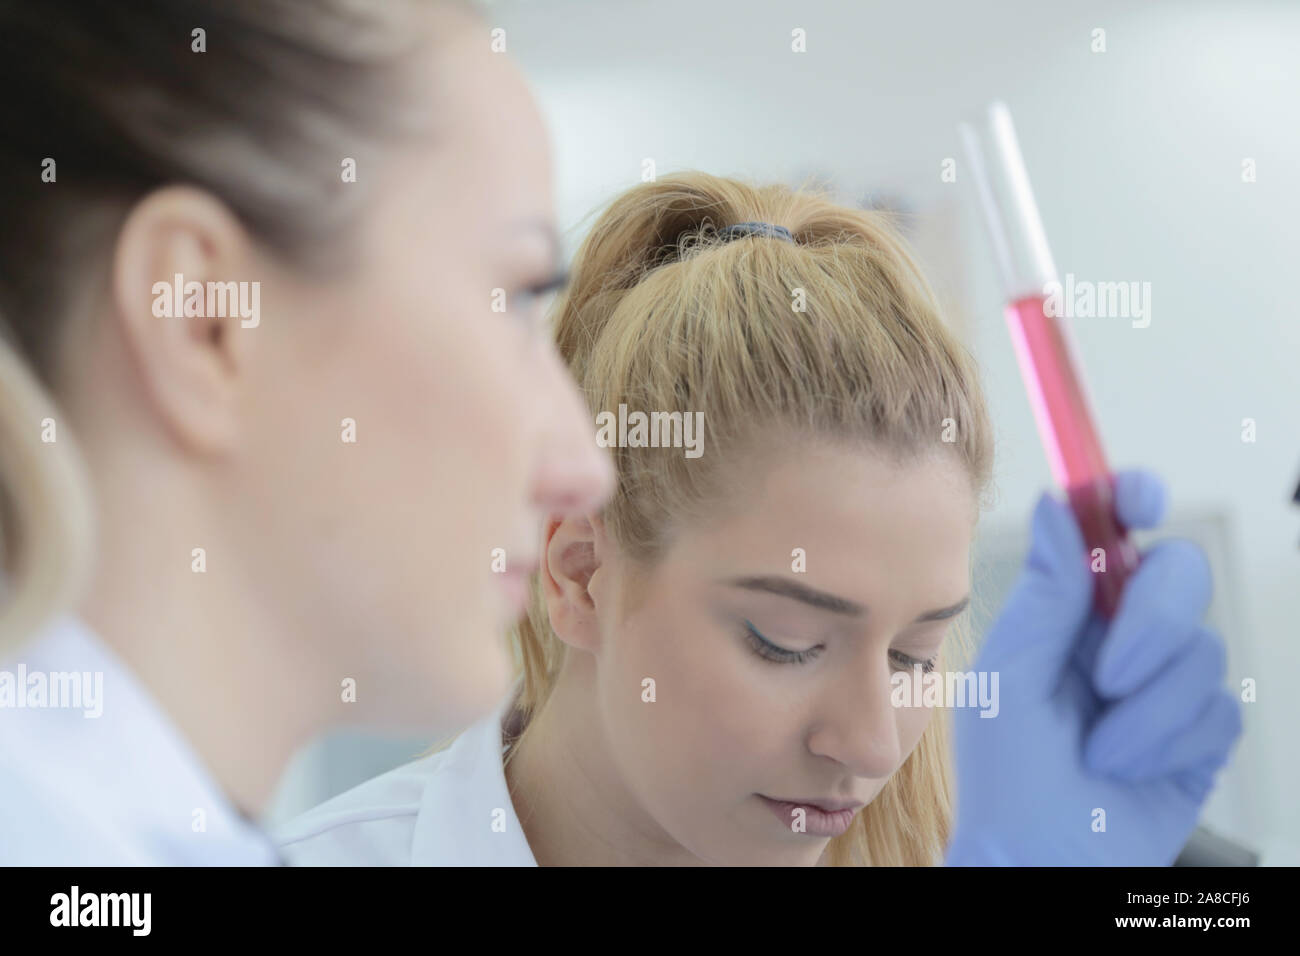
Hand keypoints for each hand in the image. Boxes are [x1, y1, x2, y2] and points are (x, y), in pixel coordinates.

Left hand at [945, 470, 1241, 864]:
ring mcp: (1163, 682)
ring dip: (1148, 708)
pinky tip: (1127, 768)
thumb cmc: (1008, 774)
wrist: (1042, 859)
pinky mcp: (1199, 732)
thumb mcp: (1010, 677)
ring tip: (1100, 749)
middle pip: (1179, 574)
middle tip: (1107, 674)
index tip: (1140, 500)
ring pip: (1202, 648)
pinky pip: (1218, 708)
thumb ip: (1045, 595)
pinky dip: (1170, 742)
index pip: (1113, 530)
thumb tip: (1057, 505)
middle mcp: (1121, 634)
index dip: (1133, 497)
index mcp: (1069, 610)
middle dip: (1150, 625)